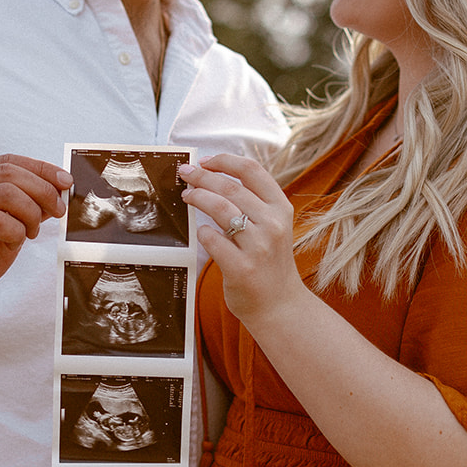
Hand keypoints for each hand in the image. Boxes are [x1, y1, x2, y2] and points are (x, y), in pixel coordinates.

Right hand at [0, 154, 71, 318]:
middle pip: (9, 173)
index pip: (7, 161)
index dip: (40, 168)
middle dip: (42, 191)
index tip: (65, 181)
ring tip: (31, 232)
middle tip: (57, 210)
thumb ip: (27, 202)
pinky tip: (13, 242)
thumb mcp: (8, 222)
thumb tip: (58, 188)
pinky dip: (16, 232)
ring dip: (30, 214)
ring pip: (6, 194)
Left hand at [179, 155, 310, 325]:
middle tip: (185, 175)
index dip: (224, 160)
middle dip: (201, 177)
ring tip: (186, 196)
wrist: (280, 305)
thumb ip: (254, 204)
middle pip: (230, 187)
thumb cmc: (270, 263)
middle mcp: (273, 224)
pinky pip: (213, 240)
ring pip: (220, 208)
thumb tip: (215, 177)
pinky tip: (201, 232)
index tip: (204, 161)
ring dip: (198, 197)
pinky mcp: (242, 268)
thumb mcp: (274, 227)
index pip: (251, 170)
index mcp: (281, 208)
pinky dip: (203, 232)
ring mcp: (258, 246)